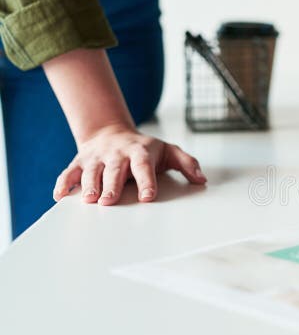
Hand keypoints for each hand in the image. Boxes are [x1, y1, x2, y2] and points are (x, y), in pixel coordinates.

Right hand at [53, 124, 206, 204]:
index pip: (143, 166)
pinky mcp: (80, 162)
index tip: (147, 197)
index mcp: (140, 152)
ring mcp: (97, 158)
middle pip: (114, 170)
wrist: (111, 133)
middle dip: (112, 185)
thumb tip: (201, 180)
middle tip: (110, 201)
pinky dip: (63, 183)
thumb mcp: (168, 151)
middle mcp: (117, 154)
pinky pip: (69, 173)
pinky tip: (60, 196)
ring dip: (89, 185)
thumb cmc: (144, 149)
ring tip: (89, 200)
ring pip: (91, 171)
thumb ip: (187, 163)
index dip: (146, 181)